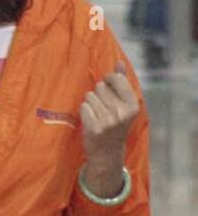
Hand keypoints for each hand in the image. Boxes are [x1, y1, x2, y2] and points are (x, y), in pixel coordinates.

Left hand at [80, 61, 137, 192]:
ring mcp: (108, 121)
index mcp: (132, 105)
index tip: (107, 87)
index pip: (116, 79)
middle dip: (98, 93)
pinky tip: (90, 119)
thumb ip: (121, 82)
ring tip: (96, 113)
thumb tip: (119, 62)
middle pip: (100, 87)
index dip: (108, 80)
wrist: (107, 152)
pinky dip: (84, 111)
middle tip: (102, 107)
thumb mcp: (123, 104)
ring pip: (90, 96)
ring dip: (90, 102)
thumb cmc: (115, 124)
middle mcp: (122, 113)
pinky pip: (83, 107)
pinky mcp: (94, 128)